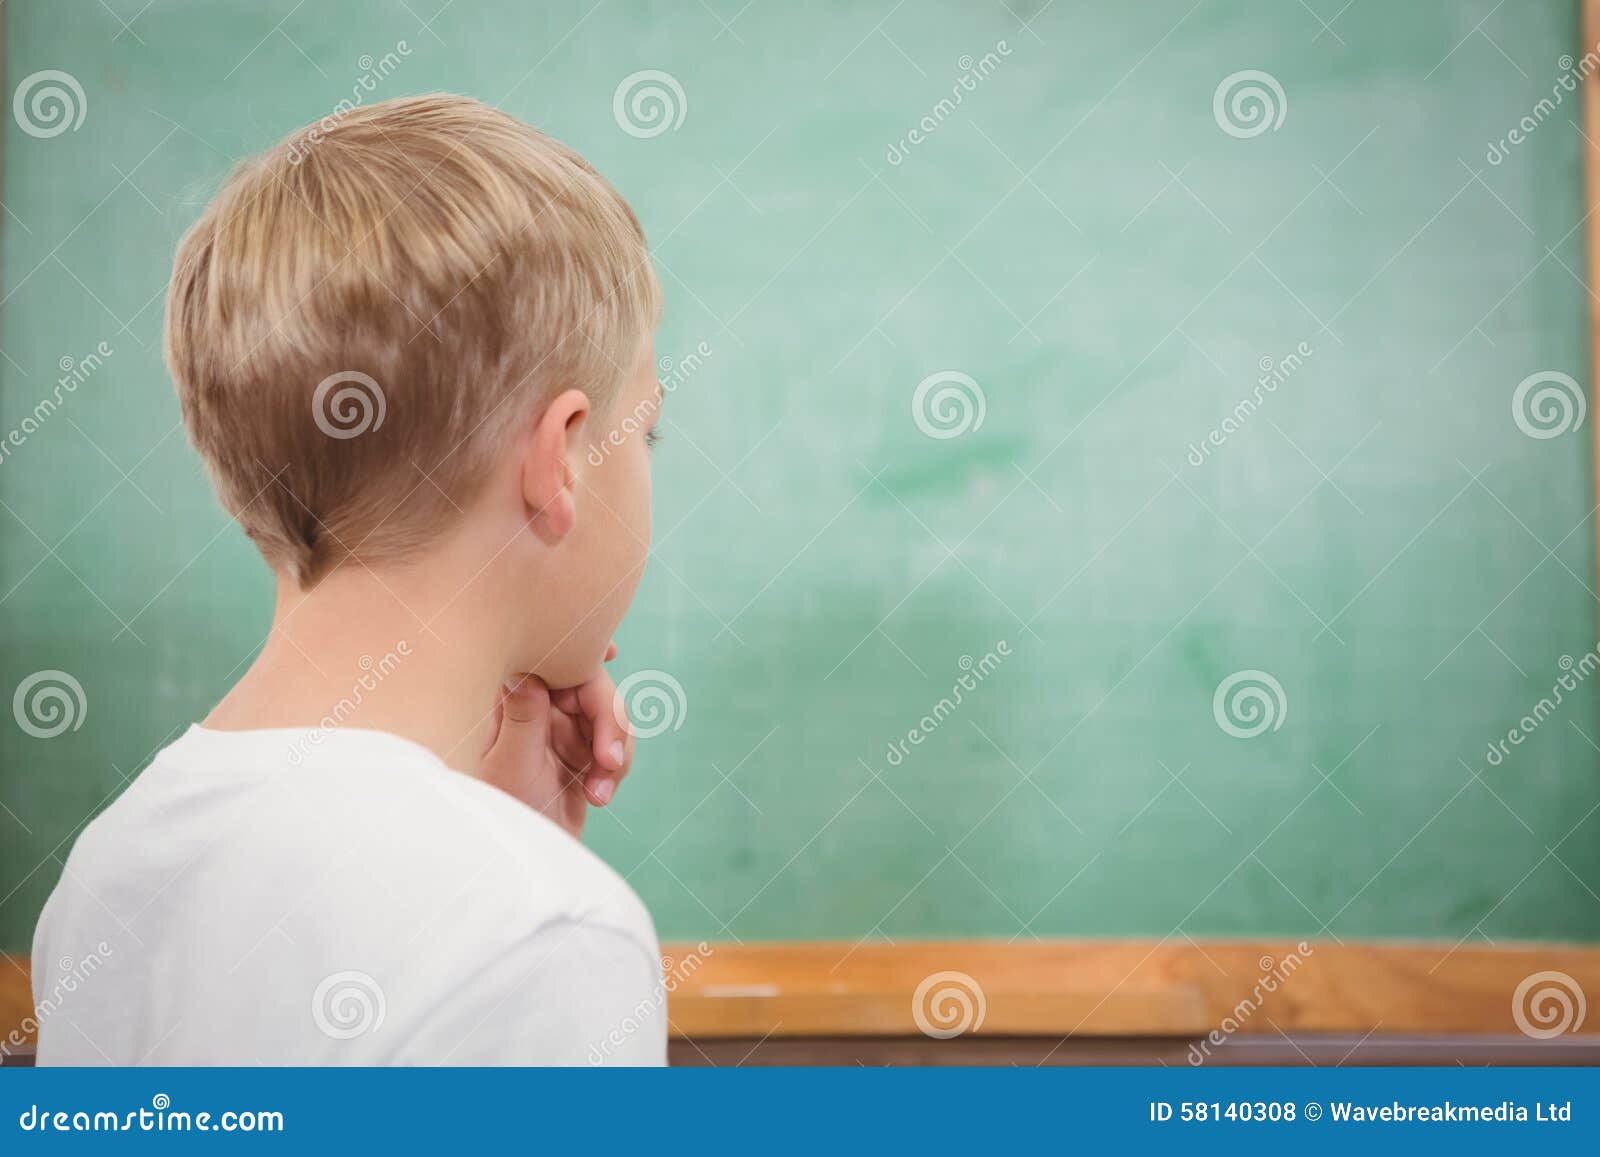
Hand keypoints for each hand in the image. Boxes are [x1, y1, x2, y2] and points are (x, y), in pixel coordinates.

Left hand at [477, 643, 634, 837]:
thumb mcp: (510, 767)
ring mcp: (562, 732)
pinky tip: (600, 796)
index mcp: (510, 703)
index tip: (608, 653)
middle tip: (610, 761)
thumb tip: (528, 670)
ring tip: (600, 791)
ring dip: (615, 750)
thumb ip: (523, 718)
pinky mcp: (583, 754)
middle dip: (609, 721)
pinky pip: (616, 745)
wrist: (525, 863)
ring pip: (609, 716)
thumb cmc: (504, 814)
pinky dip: (615, 769)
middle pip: (590, 687)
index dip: (579, 650)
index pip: (547, 661)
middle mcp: (538, 710)